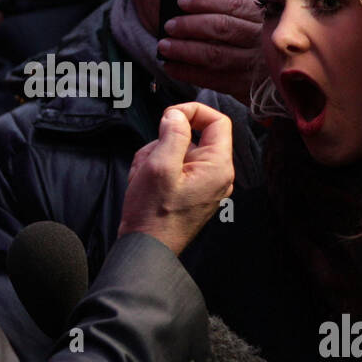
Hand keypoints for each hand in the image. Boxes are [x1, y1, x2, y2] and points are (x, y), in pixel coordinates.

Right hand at [118, 102, 233, 255]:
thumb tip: (177, 115)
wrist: (146, 249)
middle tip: (149, 158)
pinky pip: (174, 169)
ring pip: (178, 152)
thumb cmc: (153, 213)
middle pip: (193, 137)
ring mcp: (204, 186)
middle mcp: (217, 175)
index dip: (192, 111)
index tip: (168, 116)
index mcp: (218, 166)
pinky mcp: (191, 194)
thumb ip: (173, 133)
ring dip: (156, 157)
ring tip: (144, 178)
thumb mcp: (160, 165)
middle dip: (165, 141)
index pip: (217, 121)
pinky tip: (145, 186)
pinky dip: (157, 171)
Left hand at [157, 0, 262, 101]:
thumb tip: (193, 7)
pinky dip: (188, 73)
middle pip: (222, 28)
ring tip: (165, 46)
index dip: (205, 1)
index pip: (233, 4)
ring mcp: (254, 65)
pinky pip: (212, 79)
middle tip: (170, 26)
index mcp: (265, 18)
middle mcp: (261, 40)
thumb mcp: (261, 24)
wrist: (289, 80)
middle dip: (190, 25)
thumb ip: (236, 15)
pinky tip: (172, 67)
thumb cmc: (266, 48)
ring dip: (184, 50)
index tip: (183, 1)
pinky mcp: (245, 87)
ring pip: (214, 55)